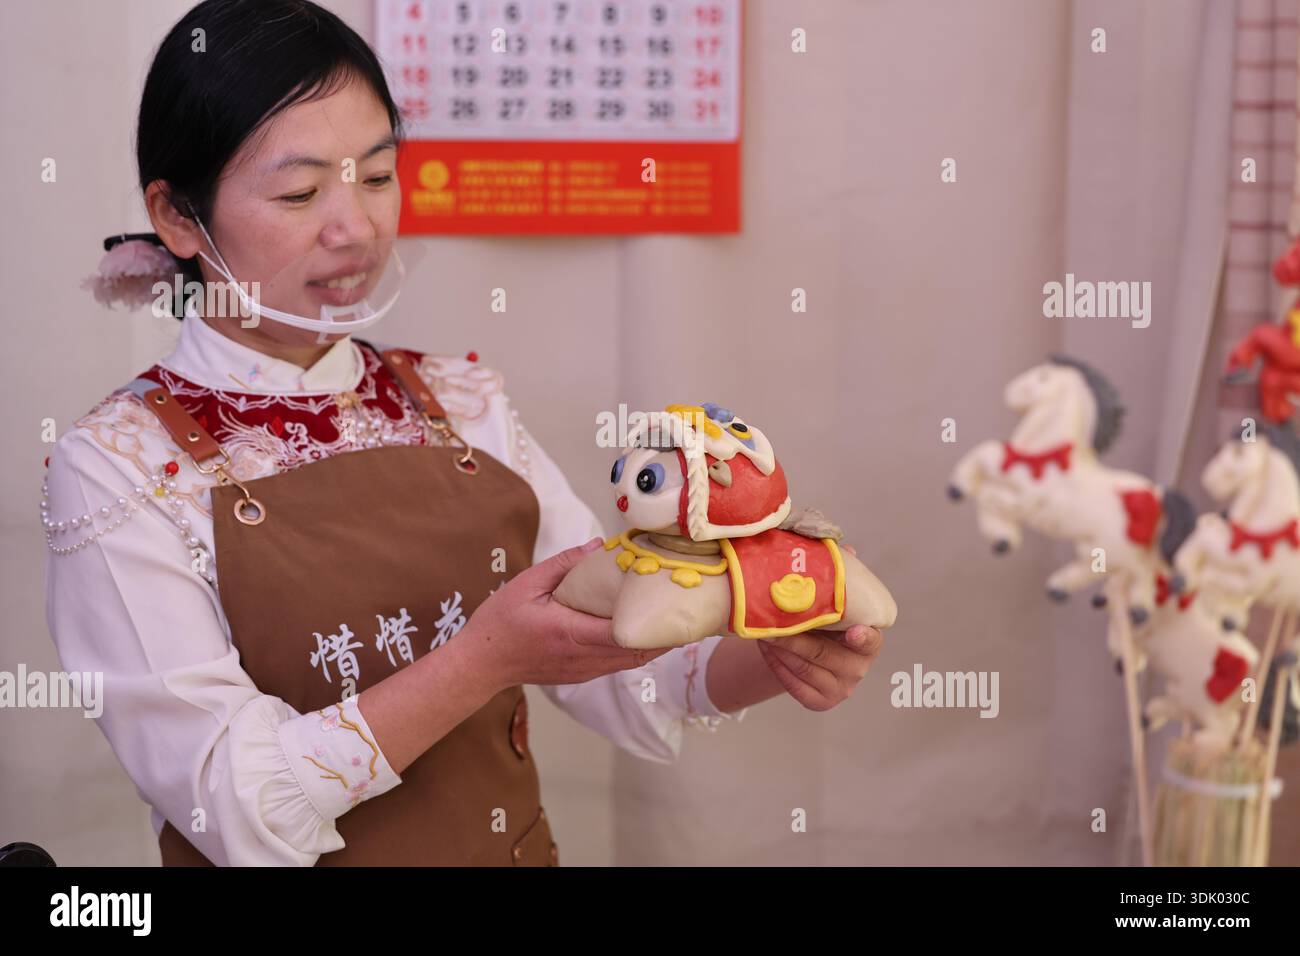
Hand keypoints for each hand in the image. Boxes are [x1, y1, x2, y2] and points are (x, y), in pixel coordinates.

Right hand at [459, 537, 670, 695]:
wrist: (481, 664)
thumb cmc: (500, 622)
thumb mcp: (526, 584)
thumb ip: (563, 564)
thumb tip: (598, 546)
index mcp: (568, 632)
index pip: (621, 633)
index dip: (651, 624)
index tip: (673, 605)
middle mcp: (581, 657)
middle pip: (635, 651)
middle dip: (664, 633)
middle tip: (687, 609)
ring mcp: (583, 670)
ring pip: (631, 661)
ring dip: (654, 643)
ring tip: (674, 619)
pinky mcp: (581, 675)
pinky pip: (618, 664)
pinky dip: (636, 649)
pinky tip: (646, 632)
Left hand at [753, 539, 885, 710]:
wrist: (807, 651)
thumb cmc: (823, 619)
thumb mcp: (831, 599)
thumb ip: (839, 578)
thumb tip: (845, 551)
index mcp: (868, 640)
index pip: (870, 641)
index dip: (863, 637)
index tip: (854, 630)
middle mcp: (859, 667)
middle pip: (823, 653)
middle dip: (794, 636)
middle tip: (770, 619)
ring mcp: (842, 687)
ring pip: (805, 668)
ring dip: (780, 648)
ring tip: (759, 630)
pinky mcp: (821, 701)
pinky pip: (794, 684)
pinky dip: (777, 665)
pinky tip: (765, 648)